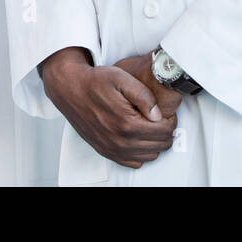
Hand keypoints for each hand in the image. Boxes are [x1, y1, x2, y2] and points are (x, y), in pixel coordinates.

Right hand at [39, 47, 177, 169]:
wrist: (69, 89)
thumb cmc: (94, 82)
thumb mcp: (121, 78)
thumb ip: (144, 96)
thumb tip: (158, 114)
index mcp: (126, 123)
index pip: (164, 131)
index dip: (171, 120)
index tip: (167, 112)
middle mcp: (120, 141)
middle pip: (160, 145)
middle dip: (165, 131)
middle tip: (160, 118)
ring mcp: (112, 149)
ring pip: (150, 156)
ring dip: (155, 142)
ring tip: (150, 125)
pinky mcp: (106, 151)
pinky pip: (134, 162)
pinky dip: (141, 152)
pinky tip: (138, 136)